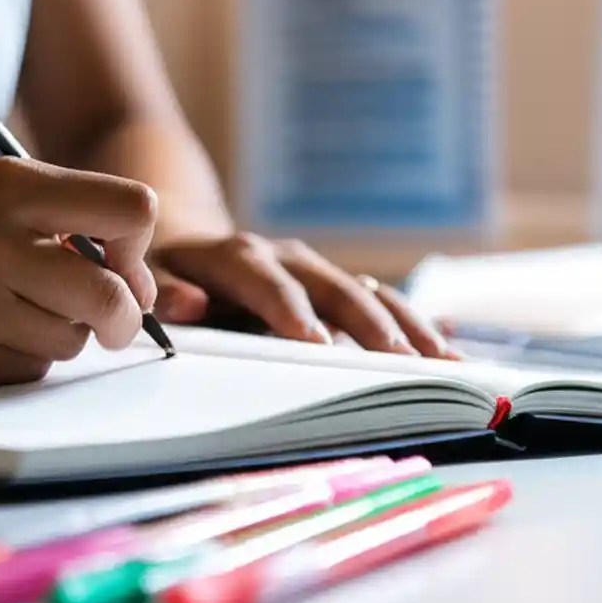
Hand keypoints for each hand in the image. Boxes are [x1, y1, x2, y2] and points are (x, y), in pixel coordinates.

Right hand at [0, 158, 157, 384]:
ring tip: (19, 310)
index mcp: (11, 186)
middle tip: (112, 320)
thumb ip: (68, 222)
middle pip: (109, 296)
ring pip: (73, 340)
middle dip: (123, 317)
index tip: (118, 263)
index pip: (130, 211)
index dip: (138, 249)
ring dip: (65, 334)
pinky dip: (26, 358)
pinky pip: (34, 369)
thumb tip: (141, 286)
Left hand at [149, 233, 456, 358]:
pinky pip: (381, 304)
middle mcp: (284, 257)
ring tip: (445, 362)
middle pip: (333, 287)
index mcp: (236, 255)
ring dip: (407, 326)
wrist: (185, 240)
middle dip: (367, 324)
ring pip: (369, 294)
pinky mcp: (335, 287)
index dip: (290, 310)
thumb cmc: (164, 273)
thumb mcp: (151, 276)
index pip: (266, 280)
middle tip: (399, 362)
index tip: (315, 345)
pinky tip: (451, 352)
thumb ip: (167, 293)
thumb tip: (187, 305)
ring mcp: (316, 271)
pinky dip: (414, 326)